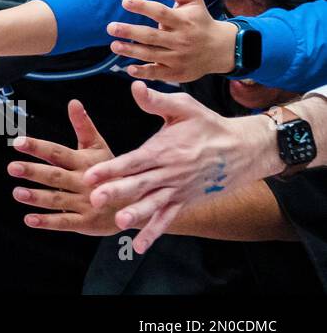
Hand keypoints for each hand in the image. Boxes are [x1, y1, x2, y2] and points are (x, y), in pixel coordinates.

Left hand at [9, 99, 119, 235]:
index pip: (58, 152)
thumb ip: (83, 126)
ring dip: (37, 197)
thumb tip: (73, 102)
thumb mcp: (100, 147)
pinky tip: (29, 219)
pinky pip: (64, 222)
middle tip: (12, 167)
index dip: (38, 147)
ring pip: (57, 200)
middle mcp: (84, 182)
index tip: (18, 142)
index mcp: (84, 162)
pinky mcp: (86, 223)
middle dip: (34, 171)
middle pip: (55, 176)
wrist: (137, 202)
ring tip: (17, 192)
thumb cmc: (113, 171)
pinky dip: (47, 222)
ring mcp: (85, 203)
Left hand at [84, 83, 275, 253]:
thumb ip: (157, 100)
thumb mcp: (184, 107)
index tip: (90, 174)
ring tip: (119, 223)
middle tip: (95, 200)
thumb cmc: (208, 125)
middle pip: (138, 184)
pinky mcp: (184, 201)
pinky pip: (168, 219)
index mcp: (163, 150)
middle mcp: (169, 172)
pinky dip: (154, 232)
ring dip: (136, 215)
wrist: (241, 149)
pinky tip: (140, 246)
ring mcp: (177, 190)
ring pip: (153, 205)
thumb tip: (134, 86)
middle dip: (116, 192)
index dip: (111, 168)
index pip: (132, 161)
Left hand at [106, 0, 238, 82]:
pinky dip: (143, 72)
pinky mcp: (177, 72)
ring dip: (131, 51)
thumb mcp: (194, 0)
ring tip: (114, 45)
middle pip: (152, 36)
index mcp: (183, 21)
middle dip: (130, 32)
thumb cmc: (201, 20)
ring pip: (152, 54)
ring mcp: (179, 58)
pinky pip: (158, 73)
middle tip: (110, 27)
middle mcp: (181, 40)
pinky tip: (129, 69)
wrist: (221, 49)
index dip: (143, 7)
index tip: (125, 2)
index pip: (160, 12)